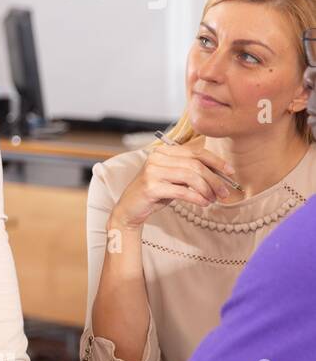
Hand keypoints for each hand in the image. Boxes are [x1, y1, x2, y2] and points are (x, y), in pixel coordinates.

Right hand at [110, 140, 236, 229]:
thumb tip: (222, 173)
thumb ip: (191, 171)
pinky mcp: (151, 187)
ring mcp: (152, 172)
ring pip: (190, 176)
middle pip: (195, 165)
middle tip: (224, 193)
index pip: (195, 151)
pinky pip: (181, 191)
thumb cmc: (156, 193)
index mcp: (163, 151)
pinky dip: (196, 197)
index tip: (230, 172)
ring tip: (212, 199)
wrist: (130, 209)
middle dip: (214, 179)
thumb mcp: (174, 178)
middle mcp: (156, 158)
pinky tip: (203, 203)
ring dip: (207, 189)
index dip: (216, 161)